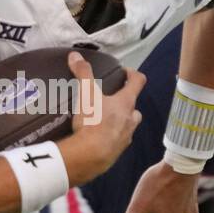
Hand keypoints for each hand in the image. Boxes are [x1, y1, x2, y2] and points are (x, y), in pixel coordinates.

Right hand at [57, 52, 143, 182]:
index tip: (125, 72)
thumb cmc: (93, 122)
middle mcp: (130, 120)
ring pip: (127, 126)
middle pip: (133, 107)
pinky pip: (116, 142)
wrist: (91, 156)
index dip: (133, 74)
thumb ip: (82, 73)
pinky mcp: (116, 152)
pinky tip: (95, 138)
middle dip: (125, 102)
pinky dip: (109, 138)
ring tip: (101, 120)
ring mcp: (125, 137)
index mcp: (126, 103)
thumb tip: (75, 56)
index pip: (138, 82)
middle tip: (111, 100)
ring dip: (118, 121)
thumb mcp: (86, 93)